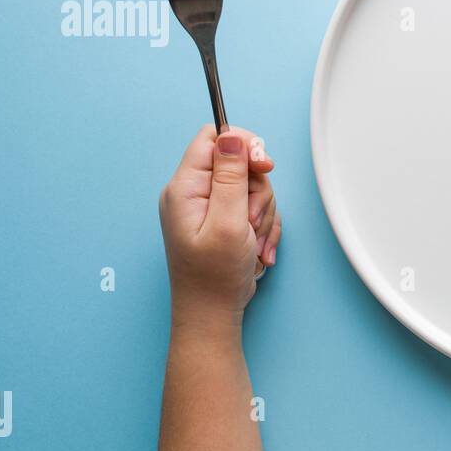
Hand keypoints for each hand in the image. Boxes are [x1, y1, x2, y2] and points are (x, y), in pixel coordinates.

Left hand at [159, 125, 282, 323]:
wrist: (211, 313)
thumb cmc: (214, 276)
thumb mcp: (228, 222)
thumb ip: (231, 176)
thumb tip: (232, 137)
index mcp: (185, 188)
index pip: (214, 138)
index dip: (244, 146)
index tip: (265, 165)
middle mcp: (193, 192)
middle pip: (240, 164)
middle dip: (258, 192)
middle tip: (251, 221)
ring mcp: (207, 207)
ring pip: (252, 187)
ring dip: (262, 213)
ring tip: (253, 242)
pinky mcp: (221, 219)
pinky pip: (253, 207)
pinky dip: (262, 226)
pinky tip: (257, 248)